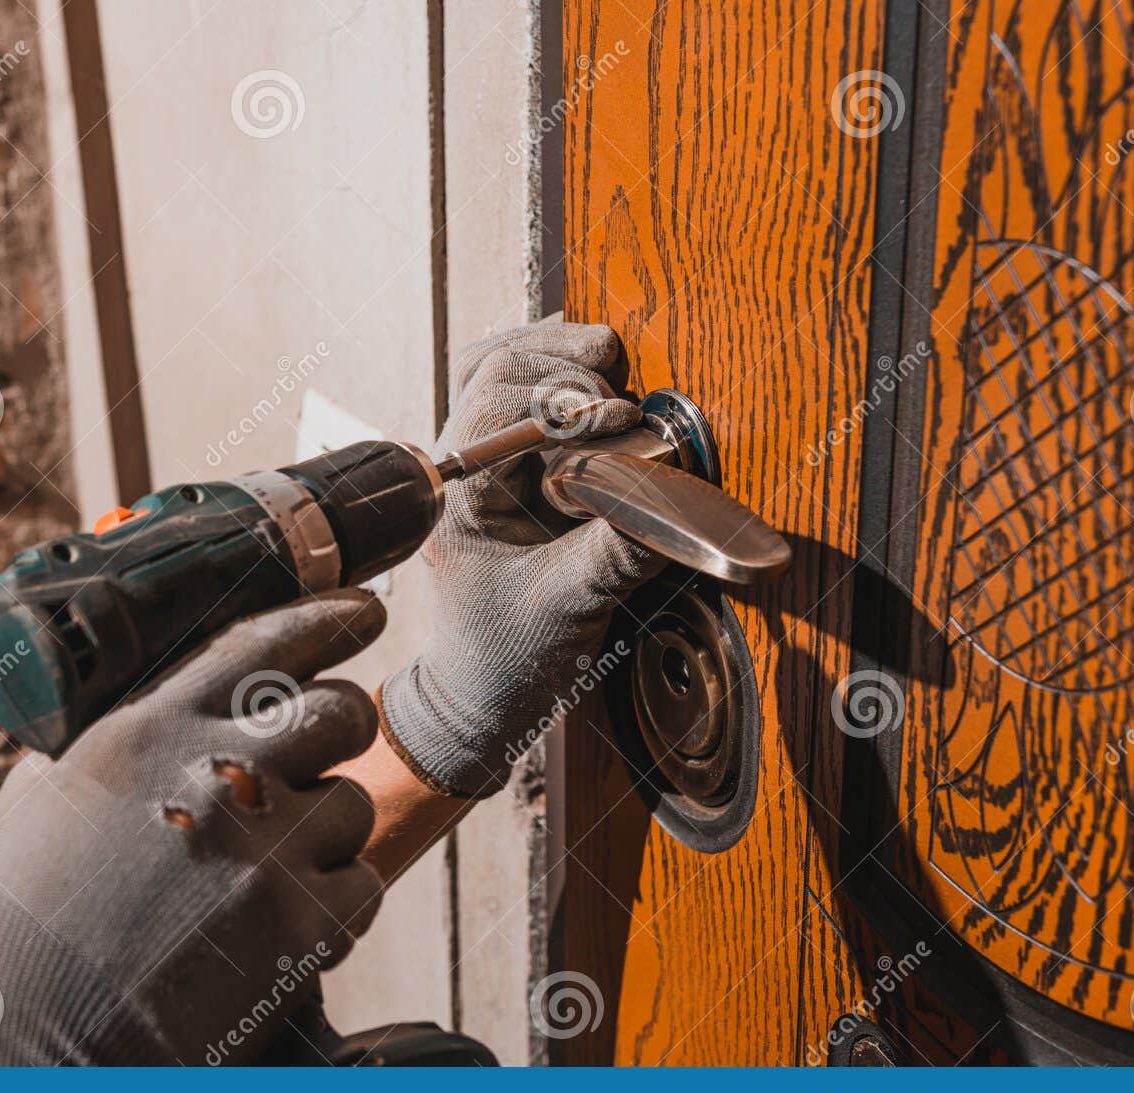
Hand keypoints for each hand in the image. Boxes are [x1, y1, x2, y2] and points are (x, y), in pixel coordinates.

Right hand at [0, 590, 386, 1065]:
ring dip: (323, 831)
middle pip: (339, 709)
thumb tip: (179, 693)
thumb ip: (120, 734)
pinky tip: (275, 925)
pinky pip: (362, 886)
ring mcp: (265, 852)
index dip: (330, 617)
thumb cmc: (28, 927)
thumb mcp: (45, 795)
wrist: (36, 1045)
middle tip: (313, 758)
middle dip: (339, 727)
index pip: (264, 642)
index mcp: (147, 734)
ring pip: (352, 801)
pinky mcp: (302, 927)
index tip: (364, 612)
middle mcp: (214, 777)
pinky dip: (333, 904)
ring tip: (257, 873)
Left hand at [378, 319, 665, 797]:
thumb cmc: (511, 660)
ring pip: (501, 371)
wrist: (485, 695)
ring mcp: (479, 464)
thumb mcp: (569, 608)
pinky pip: (520, 398)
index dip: (563, 400)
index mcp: (457, 497)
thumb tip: (676, 499)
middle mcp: (458, 469)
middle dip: (562, 365)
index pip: (495, 406)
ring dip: (558, 357)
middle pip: (493, 369)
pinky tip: (598, 372)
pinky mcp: (507, 470)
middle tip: (618, 386)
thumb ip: (617, 553)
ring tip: (608, 356)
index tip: (621, 419)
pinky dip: (559, 376)